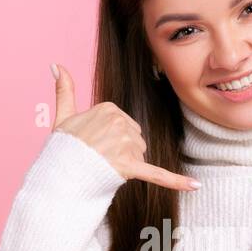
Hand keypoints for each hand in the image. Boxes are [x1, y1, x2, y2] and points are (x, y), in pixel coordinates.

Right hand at [51, 63, 199, 190]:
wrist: (59, 175)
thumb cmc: (62, 148)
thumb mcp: (63, 116)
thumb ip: (64, 89)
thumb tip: (56, 64)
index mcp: (108, 108)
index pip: (125, 124)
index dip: (112, 138)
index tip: (93, 144)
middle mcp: (119, 123)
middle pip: (135, 139)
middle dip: (122, 151)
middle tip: (98, 157)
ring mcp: (125, 145)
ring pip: (140, 155)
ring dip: (127, 164)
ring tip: (104, 166)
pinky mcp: (131, 167)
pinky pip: (158, 174)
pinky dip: (176, 181)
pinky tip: (195, 186)